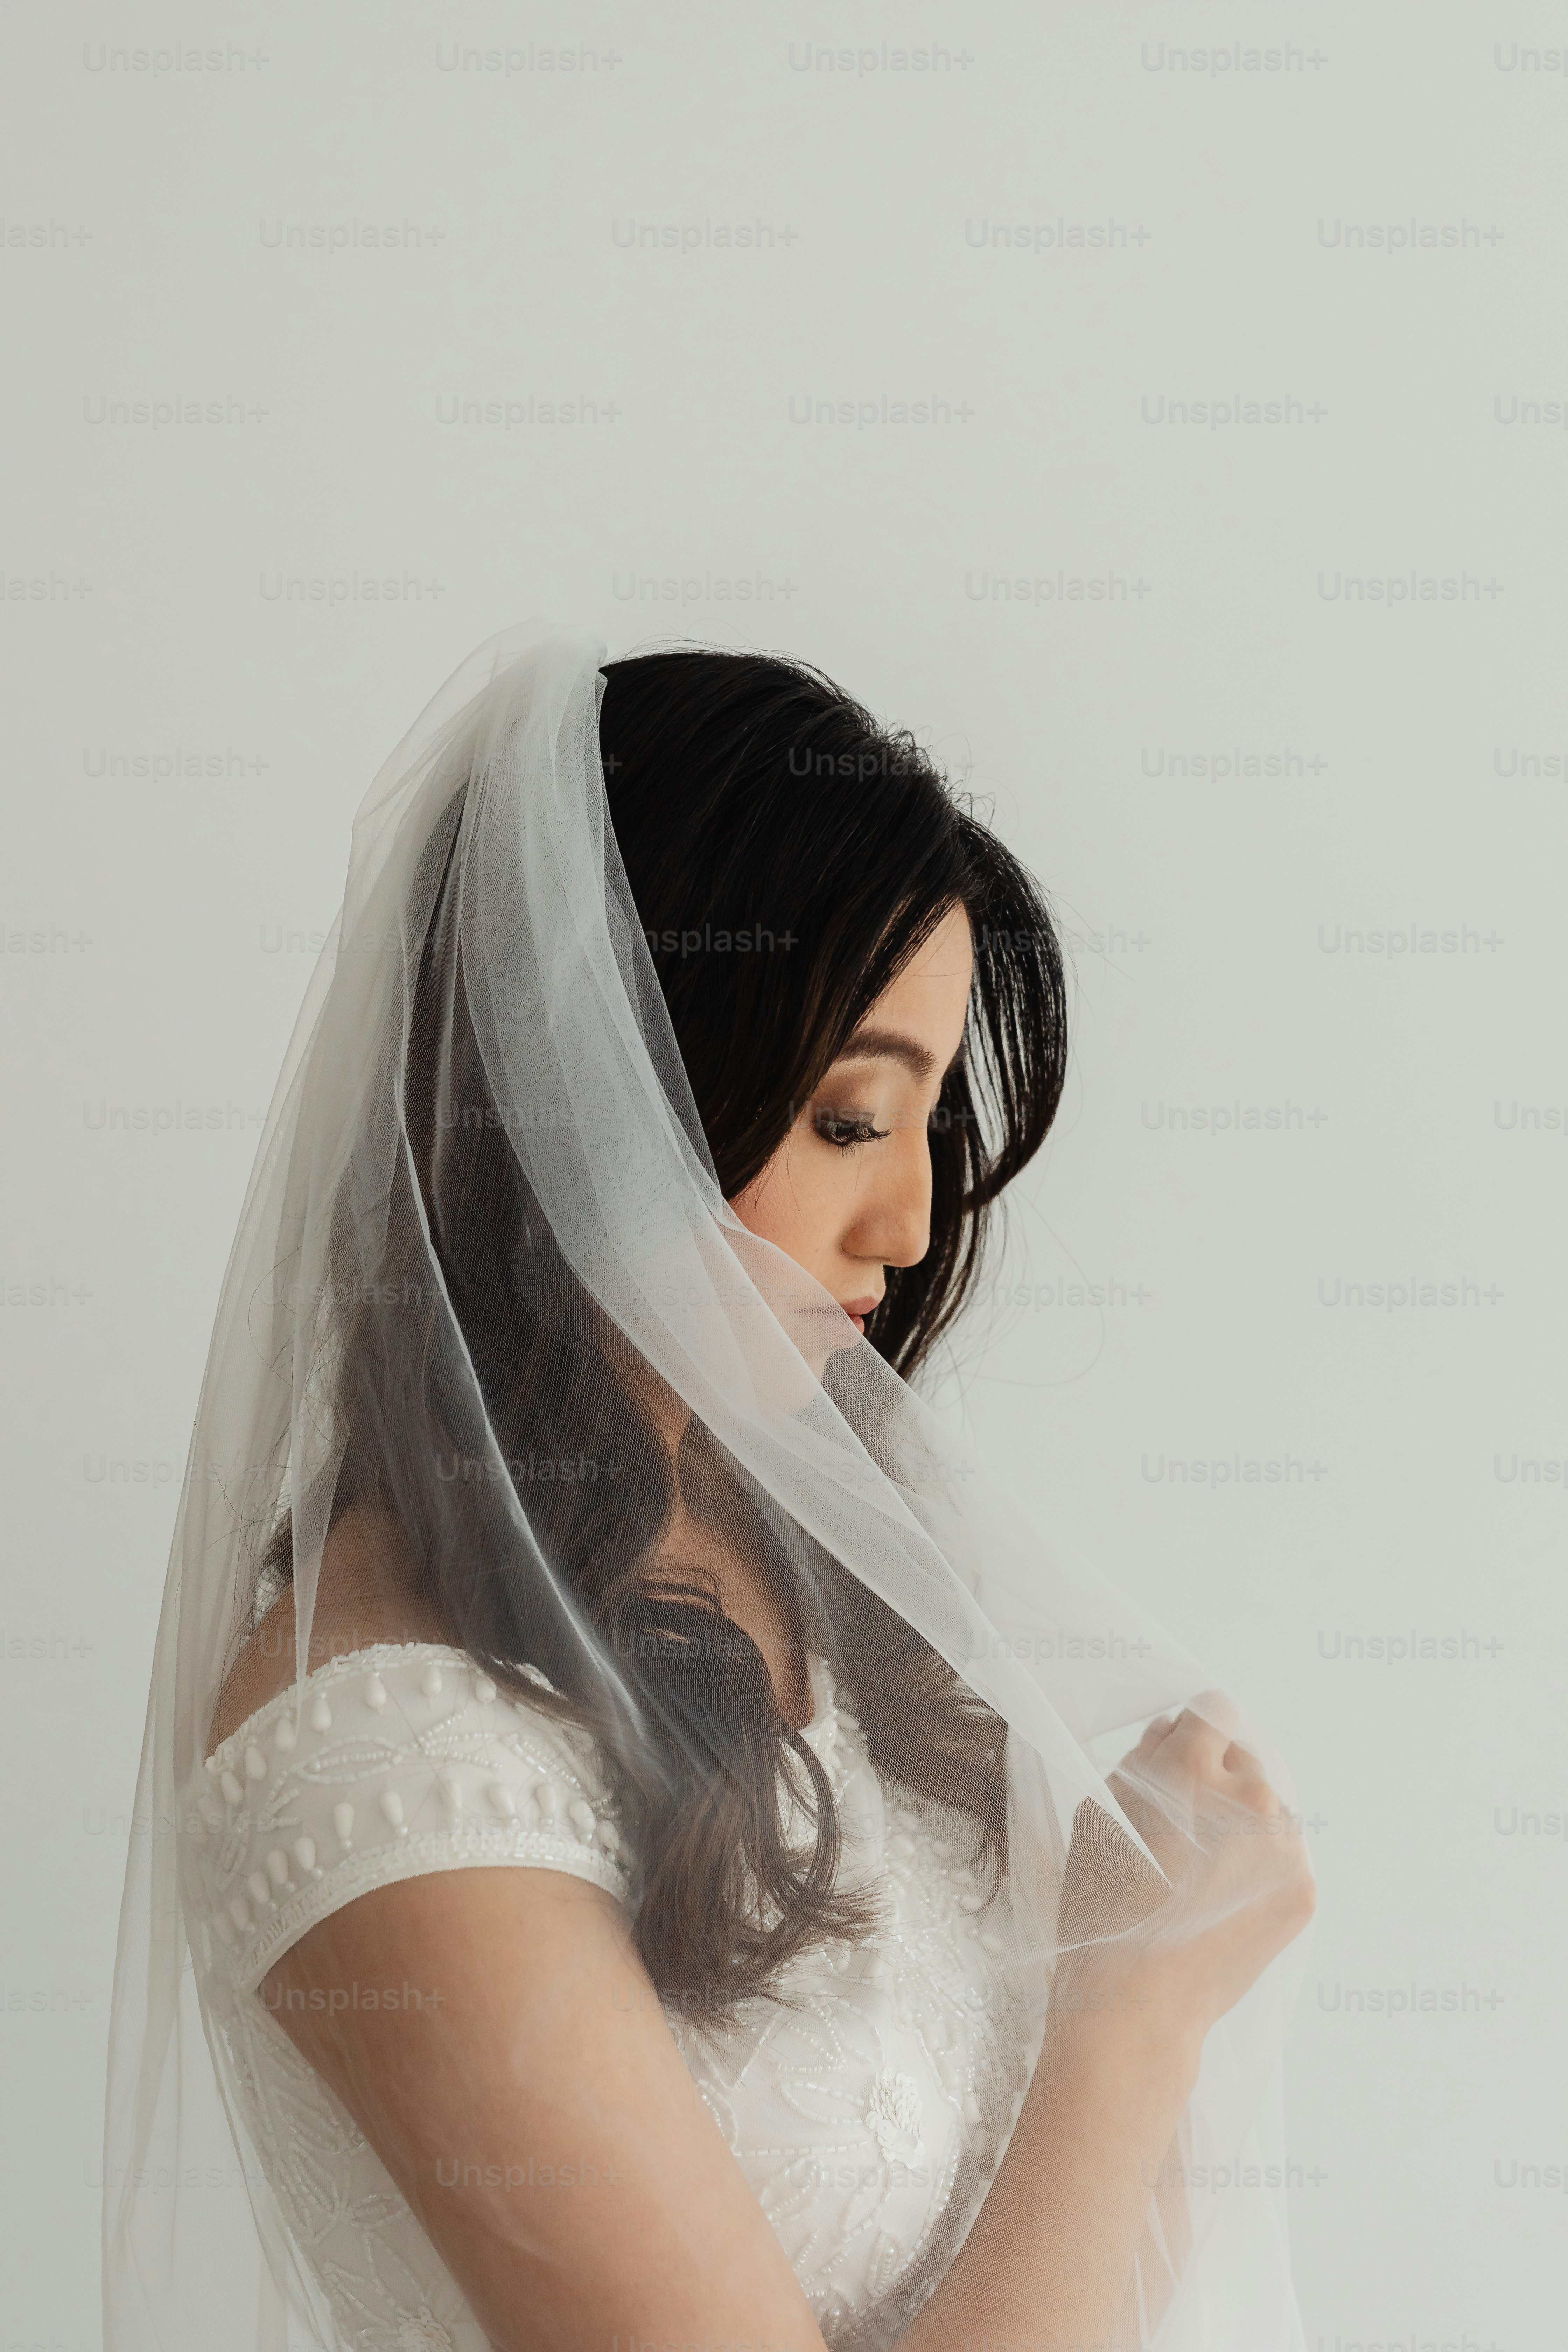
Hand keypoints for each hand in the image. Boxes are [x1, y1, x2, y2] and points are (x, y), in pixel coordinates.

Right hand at [1050, 1694, 1315, 2060]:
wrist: (1139, 2001)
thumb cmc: (1105, 1906)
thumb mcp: (1099, 1813)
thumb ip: (1142, 1761)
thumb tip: (1174, 1735)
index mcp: (1193, 1768)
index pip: (1212, 1711)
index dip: (1191, 1734)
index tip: (1181, 1759)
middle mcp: (1249, 1796)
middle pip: (1243, 1756)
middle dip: (1217, 1779)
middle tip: (1185, 1830)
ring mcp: (1284, 1845)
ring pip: (1268, 1807)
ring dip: (1242, 1824)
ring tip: (1204, 1873)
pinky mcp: (1304, 1889)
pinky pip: (1284, 1856)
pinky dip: (1260, 1868)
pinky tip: (1225, 1900)